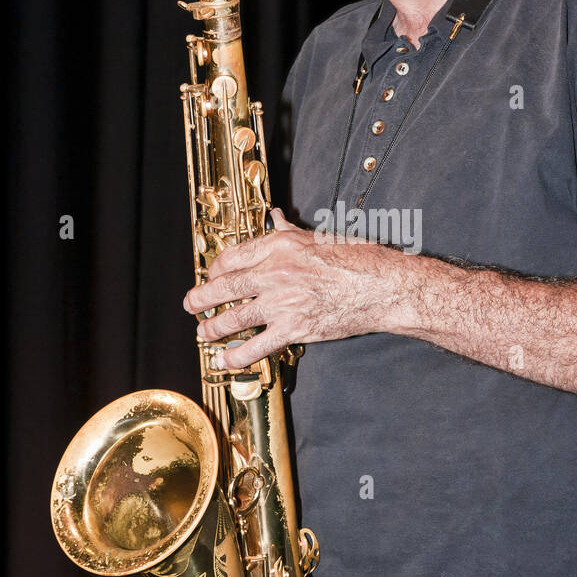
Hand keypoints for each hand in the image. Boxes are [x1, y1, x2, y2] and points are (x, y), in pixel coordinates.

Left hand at [183, 208, 402, 369]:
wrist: (384, 287)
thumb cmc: (360, 259)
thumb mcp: (321, 236)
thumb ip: (291, 231)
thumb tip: (275, 217)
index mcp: (281, 245)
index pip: (233, 257)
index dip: (215, 269)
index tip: (211, 276)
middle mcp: (276, 272)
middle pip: (225, 286)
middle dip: (201, 298)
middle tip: (192, 304)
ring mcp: (283, 302)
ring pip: (234, 317)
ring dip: (213, 327)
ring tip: (204, 332)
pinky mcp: (295, 328)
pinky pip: (257, 345)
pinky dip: (237, 355)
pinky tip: (227, 358)